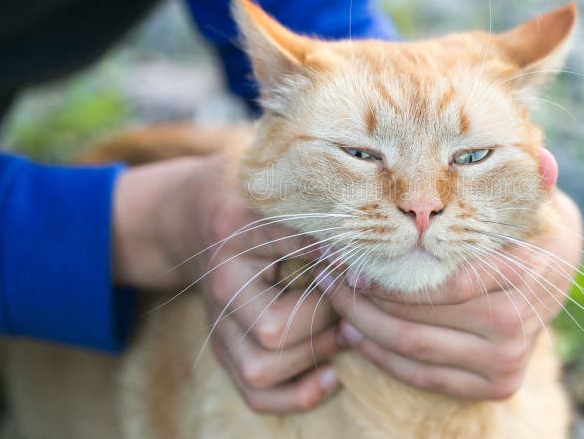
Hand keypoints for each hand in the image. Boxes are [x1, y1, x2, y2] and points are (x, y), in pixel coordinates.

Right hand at [112, 154, 341, 412]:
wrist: (204, 212)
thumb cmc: (258, 196)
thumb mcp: (285, 189)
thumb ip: (322, 210)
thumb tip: (379, 240)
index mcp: (236, 235)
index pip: (285, 253)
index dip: (330, 263)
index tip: (360, 264)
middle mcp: (221, 285)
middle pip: (274, 330)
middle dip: (326, 321)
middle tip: (353, 301)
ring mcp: (219, 323)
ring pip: (261, 369)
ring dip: (315, 356)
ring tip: (345, 329)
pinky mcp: (225, 349)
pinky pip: (255, 394)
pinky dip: (297, 394)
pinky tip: (332, 375)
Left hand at [320, 175, 582, 399]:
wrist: (555, 275)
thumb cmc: (525, 228)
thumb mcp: (530, 200)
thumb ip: (529, 178)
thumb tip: (543, 156)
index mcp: (525, 273)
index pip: (447, 282)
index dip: (392, 276)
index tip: (353, 262)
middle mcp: (518, 324)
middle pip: (422, 321)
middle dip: (366, 300)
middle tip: (331, 278)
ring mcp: (508, 359)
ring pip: (416, 350)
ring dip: (366, 328)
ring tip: (337, 303)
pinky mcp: (498, 384)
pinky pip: (426, 377)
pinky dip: (384, 357)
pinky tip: (357, 335)